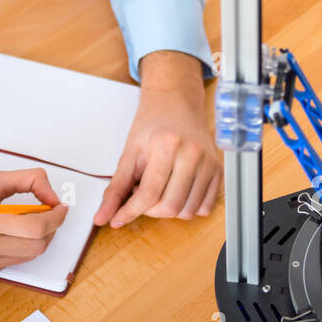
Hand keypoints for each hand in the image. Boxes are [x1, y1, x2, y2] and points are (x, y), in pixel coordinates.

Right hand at [0, 170, 68, 281]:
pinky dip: (15, 249)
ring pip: (26, 257)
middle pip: (38, 246)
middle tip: (48, 213)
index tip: (60, 207)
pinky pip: (9, 264)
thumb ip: (27, 181)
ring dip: (34, 239)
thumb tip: (51, 194)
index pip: (38, 227)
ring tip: (23, 221)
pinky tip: (3, 234)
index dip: (57, 216)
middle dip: (50, 229)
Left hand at [93, 57, 221, 226]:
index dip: (130, 212)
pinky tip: (175, 191)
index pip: (148, 194)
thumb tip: (103, 215)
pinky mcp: (218, 170)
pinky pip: (204, 207)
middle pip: (170, 207)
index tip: (118, 220)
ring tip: (158, 189)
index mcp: (166, 146)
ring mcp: (209, 163)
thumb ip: (116, 187)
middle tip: (140, 195)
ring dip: (168, 210)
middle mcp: (192, 154)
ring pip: (188, 211)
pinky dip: (187, 208)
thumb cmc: (152, 123)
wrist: (176, 101)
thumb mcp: (129, 152)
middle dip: (150, 211)